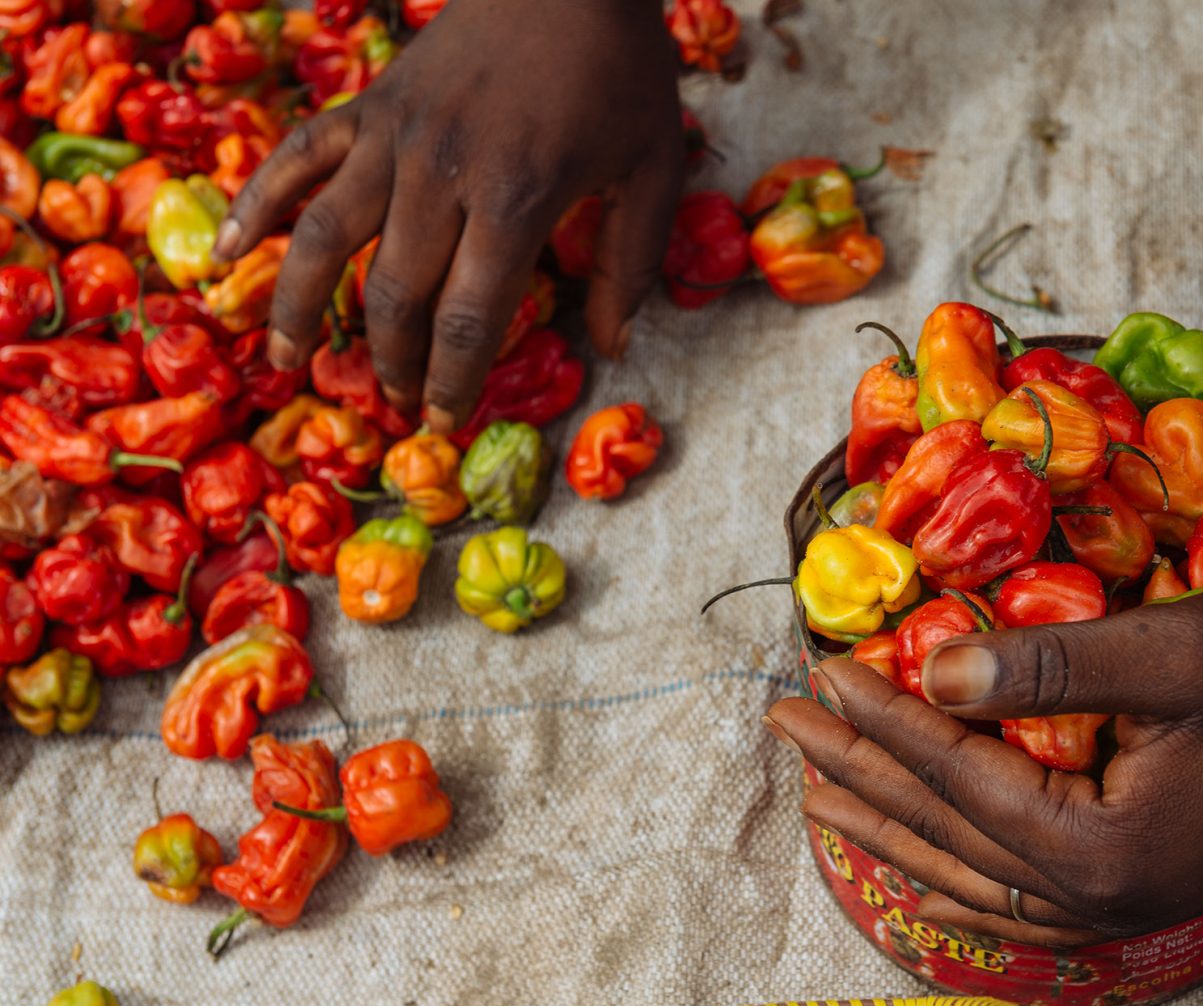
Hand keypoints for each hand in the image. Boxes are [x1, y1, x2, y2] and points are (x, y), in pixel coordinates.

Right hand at [215, 0, 683, 429]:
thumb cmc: (620, 72)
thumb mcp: (654, 170)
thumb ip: (631, 265)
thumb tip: (612, 348)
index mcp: (517, 197)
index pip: (468, 317)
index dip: (453, 379)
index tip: (446, 420)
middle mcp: (442, 172)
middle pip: (397, 295)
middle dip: (395, 364)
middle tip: (400, 405)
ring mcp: (395, 134)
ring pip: (328, 236)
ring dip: (300, 306)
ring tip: (282, 361)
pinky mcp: (370, 103)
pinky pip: (299, 157)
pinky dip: (258, 202)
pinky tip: (231, 253)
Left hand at [767, 586, 1202, 944]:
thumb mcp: (1164, 650)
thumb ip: (1044, 668)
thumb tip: (933, 676)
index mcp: (1104, 848)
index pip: (958, 777)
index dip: (883, 720)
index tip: (819, 672)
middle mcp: (1105, 897)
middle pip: (950, 829)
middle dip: (860, 771)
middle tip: (786, 722)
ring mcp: (1122, 904)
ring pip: (973, 874)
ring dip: (892, 828)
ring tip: (819, 793)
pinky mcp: (1138, 889)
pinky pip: (1020, 903)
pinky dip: (959, 884)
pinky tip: (917, 878)